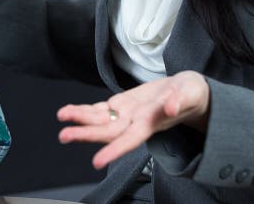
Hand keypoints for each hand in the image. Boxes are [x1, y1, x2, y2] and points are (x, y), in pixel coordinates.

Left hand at [57, 70, 209, 168]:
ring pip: (100, 120)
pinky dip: (85, 110)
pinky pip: (101, 109)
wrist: (188, 91)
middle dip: (86, 134)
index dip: (114, 150)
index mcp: (152, 122)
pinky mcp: (123, 104)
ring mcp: (127, 114)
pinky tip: (70, 111)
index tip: (97, 162)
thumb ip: (180, 101)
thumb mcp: (191, 92)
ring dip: (80, 119)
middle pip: (108, 132)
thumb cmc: (192, 93)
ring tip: (61, 117)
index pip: (131, 140)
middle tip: (64, 136)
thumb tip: (170, 108)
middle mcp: (135, 122)